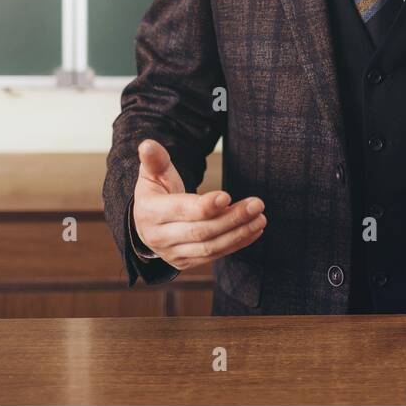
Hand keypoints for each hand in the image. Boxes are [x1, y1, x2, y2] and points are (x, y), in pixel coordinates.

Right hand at [132, 139, 265, 269]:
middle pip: (201, 231)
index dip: (206, 206)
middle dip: (232, 218)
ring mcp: (173, 253)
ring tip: (260, 218)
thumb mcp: (152, 174)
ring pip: (211, 247)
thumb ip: (154, 160)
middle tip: (257, 204)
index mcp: (151, 212)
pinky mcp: (187, 262)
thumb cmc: (155, 193)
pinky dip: (237, 243)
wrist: (145, 225)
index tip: (228, 196)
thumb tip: (147, 144)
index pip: (182, 211)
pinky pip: (215, 255)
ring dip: (239, 233)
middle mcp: (160, 237)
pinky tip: (255, 230)